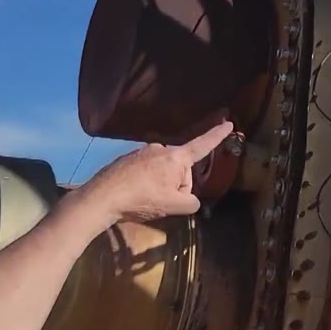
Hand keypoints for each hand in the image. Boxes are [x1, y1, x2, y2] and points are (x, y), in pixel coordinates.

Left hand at [73, 122, 234, 226]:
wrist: (101, 198)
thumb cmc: (142, 199)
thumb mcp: (176, 206)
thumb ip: (192, 202)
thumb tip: (189, 199)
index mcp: (176, 158)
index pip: (203, 145)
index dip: (217, 136)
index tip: (229, 123)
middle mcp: (160, 149)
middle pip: (180, 168)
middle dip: (177, 184)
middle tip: (162, 201)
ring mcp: (141, 153)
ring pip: (162, 171)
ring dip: (159, 184)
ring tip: (144, 199)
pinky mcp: (125, 160)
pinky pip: (144, 171)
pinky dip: (143, 183)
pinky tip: (134, 195)